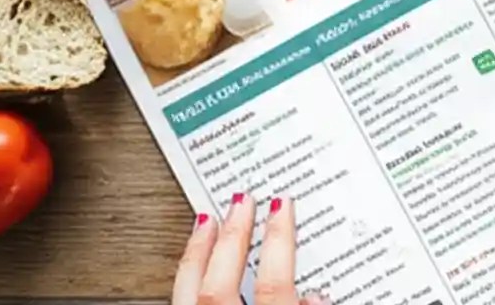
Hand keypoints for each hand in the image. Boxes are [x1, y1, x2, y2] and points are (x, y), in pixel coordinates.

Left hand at [172, 195, 326, 304]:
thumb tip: (317, 298)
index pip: (273, 284)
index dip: (279, 242)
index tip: (282, 206)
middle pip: (222, 279)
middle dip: (234, 235)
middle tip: (242, 200)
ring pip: (188, 288)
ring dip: (198, 251)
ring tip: (205, 221)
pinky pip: (176, 300)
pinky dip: (184, 278)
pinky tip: (189, 268)